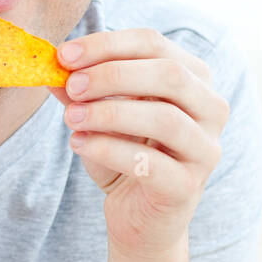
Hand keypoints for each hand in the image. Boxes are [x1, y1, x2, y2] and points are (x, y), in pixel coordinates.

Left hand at [49, 27, 229, 260]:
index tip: (64, 55)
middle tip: (71, 85)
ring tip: (71, 117)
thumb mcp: (100, 115)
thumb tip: (51, 63)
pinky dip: (109, 149)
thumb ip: (81, 89)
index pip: (154, 43)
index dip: (107, 45)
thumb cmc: (125, 156)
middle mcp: (211, 109)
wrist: (139, 218)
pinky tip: (79, 144)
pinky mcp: (187, 187)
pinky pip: (149, 163)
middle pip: (169, 75)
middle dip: (112, 75)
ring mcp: (204, 149)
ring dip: (110, 113)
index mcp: (193, 78)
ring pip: (165, 119)